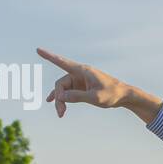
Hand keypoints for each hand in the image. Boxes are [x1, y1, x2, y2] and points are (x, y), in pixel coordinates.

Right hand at [36, 48, 160, 120]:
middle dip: (59, 97)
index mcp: (83, 71)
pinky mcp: (82, 87)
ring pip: (64, 89)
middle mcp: (80, 74)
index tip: (38, 50)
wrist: (124, 96)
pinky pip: (68, 91)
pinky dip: (63, 98)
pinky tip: (54, 102)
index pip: (62, 62)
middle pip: (61, 84)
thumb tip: (59, 96)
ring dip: (61, 101)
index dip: (49, 56)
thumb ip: (77, 97)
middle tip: (61, 112)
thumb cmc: (112, 94)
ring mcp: (80, 80)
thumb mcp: (95, 98)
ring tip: (61, 113)